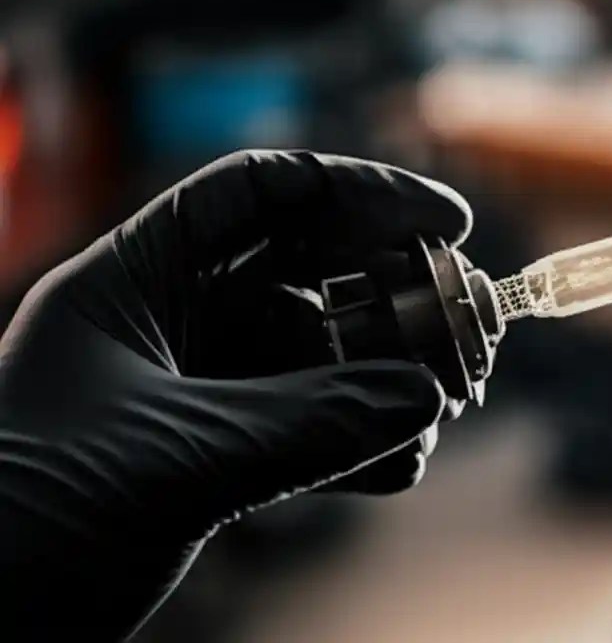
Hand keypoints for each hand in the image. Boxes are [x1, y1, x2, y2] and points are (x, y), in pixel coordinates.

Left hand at [0, 150, 470, 639]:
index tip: (445, 221)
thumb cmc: (20, 520)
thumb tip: (424, 399)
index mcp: (129, 283)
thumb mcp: (173, 461)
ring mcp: (187, 395)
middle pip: (301, 276)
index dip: (356, 191)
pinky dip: (354, 445)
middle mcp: (163, 327)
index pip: (256, 195)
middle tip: (466, 325)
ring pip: (311, 362)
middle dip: (388, 298)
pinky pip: (298, 432)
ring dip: (381, 382)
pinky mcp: (203, 460)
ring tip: (442, 411)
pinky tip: (400, 466)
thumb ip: (308, 425)